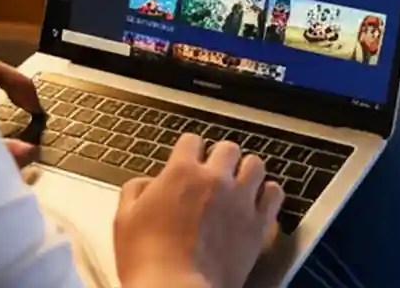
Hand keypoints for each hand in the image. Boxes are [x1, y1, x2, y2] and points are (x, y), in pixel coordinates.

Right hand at [114, 134, 284, 287]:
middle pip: (228, 148)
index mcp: (181, 172)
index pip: (192, 140)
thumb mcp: (124, 219)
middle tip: (215, 173)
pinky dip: (268, 194)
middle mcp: (214, 179)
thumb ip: (135, 190)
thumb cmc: (148, 259)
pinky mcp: (258, 224)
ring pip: (256, 164)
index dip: (189, 150)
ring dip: (247, 171)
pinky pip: (275, 194)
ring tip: (240, 184)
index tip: (188, 159)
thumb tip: (148, 183)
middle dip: (221, 158)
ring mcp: (240, 200)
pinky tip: (259, 202)